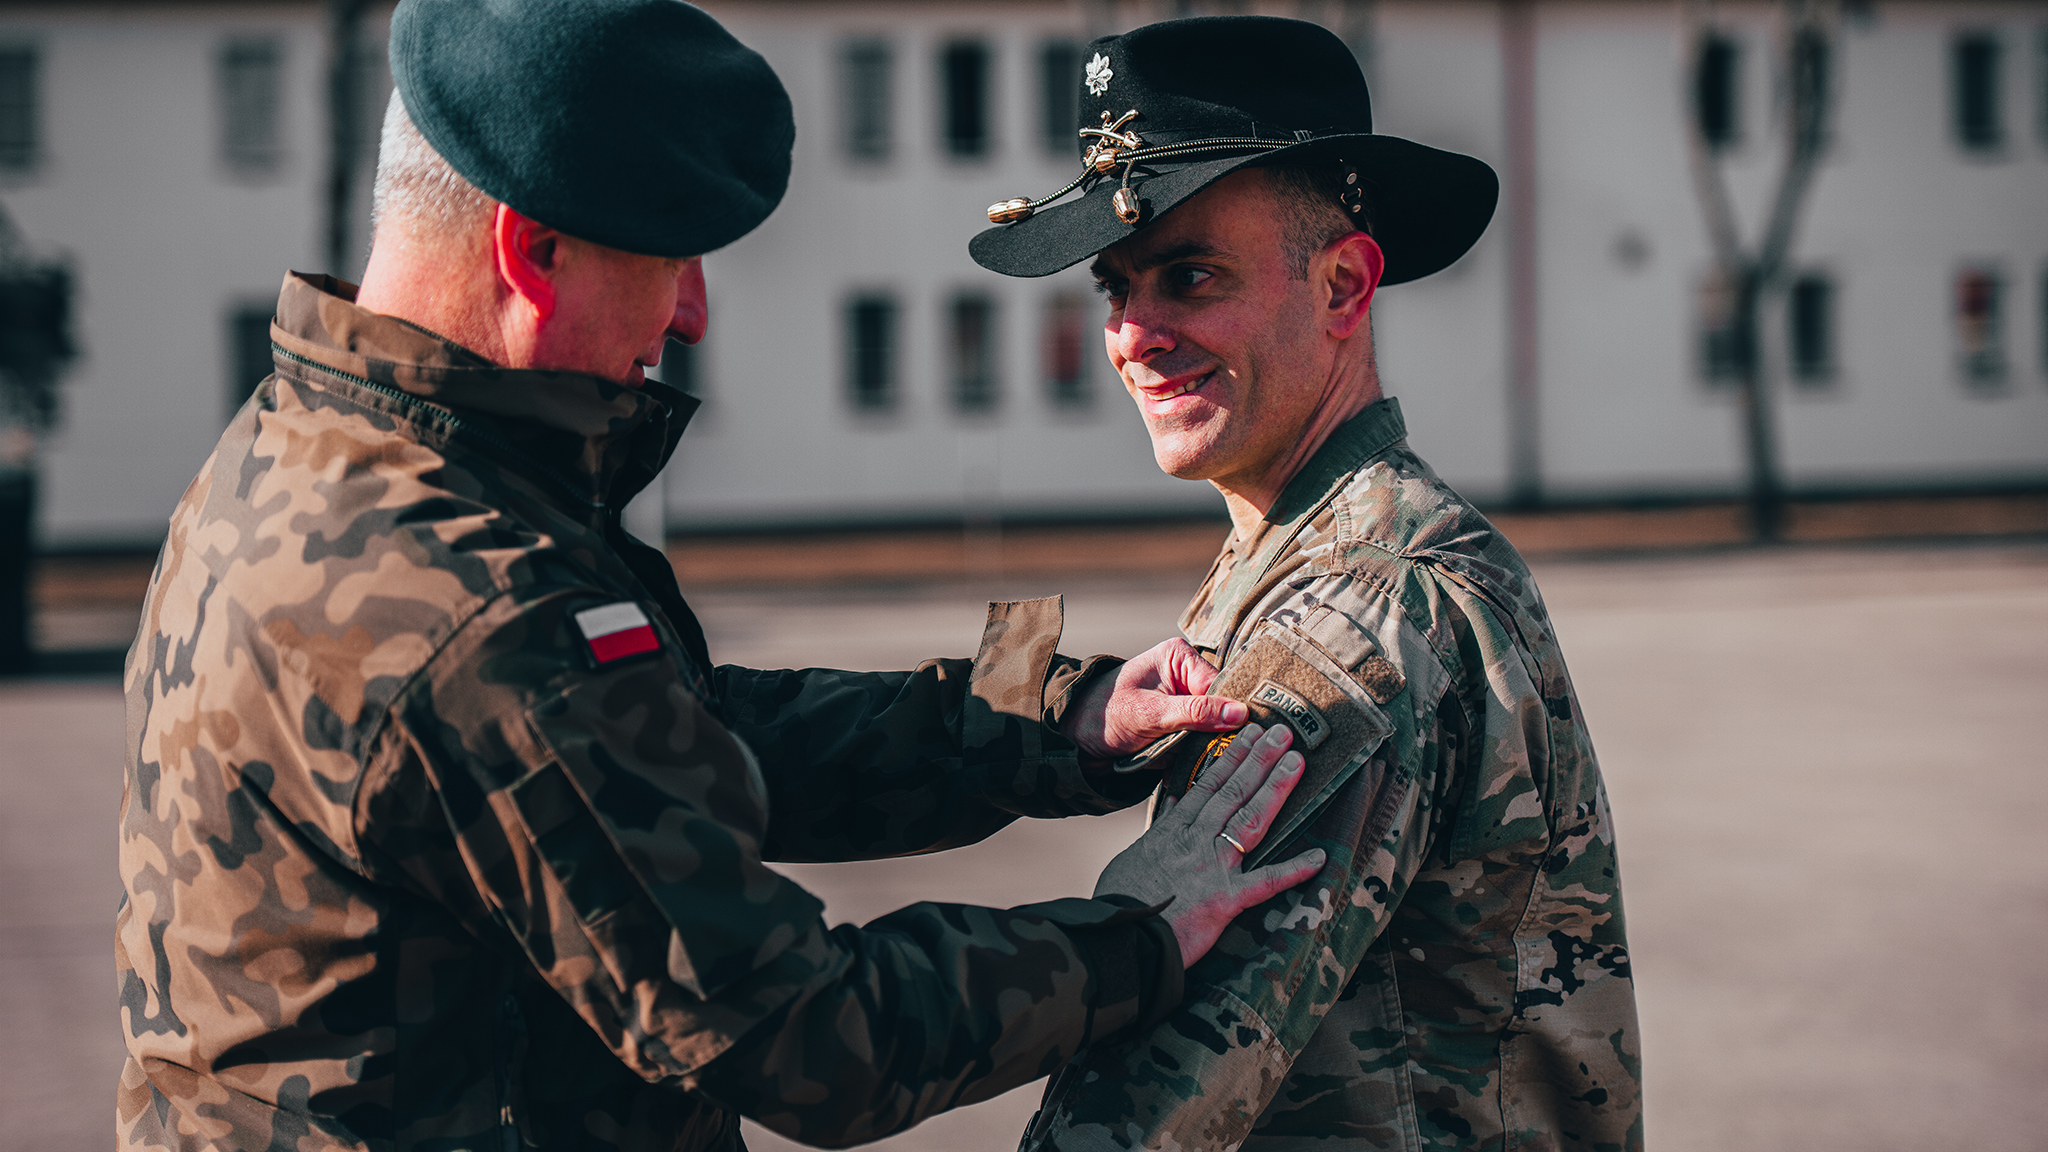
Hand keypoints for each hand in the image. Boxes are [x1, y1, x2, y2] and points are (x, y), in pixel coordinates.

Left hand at [1062, 638, 1248, 764]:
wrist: (1074, 738)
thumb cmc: (1104, 715)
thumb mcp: (1151, 714)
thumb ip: (1195, 713)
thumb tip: (1239, 713)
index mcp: (1180, 657)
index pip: (1222, 685)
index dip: (1230, 713)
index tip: (1238, 737)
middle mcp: (1187, 676)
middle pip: (1223, 708)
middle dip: (1219, 733)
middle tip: (1219, 755)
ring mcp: (1185, 703)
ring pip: (1215, 729)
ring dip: (1207, 748)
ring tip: (1201, 763)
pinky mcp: (1181, 726)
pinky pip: (1201, 742)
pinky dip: (1197, 757)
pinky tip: (1196, 768)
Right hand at [1092, 724, 1326, 966]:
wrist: (1122, 937)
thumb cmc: (1124, 900)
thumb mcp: (1137, 853)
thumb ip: (1162, 826)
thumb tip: (1175, 801)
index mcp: (1174, 830)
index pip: (1208, 784)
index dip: (1232, 756)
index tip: (1249, 733)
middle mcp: (1197, 841)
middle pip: (1233, 792)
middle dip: (1260, 759)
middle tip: (1283, 733)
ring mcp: (1213, 868)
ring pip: (1250, 820)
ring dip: (1275, 789)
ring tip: (1297, 762)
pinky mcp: (1225, 901)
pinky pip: (1266, 883)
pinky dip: (1293, 871)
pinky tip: (1318, 858)